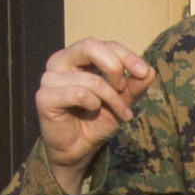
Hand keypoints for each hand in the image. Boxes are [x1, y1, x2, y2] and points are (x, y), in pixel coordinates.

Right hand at [31, 35, 156, 170]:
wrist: (78, 149)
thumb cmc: (96, 121)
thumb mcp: (122, 101)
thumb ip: (134, 86)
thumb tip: (149, 71)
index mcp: (77, 56)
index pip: (104, 44)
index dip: (126, 55)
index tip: (143, 72)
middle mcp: (60, 62)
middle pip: (90, 46)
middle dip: (114, 67)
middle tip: (124, 88)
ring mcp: (49, 78)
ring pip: (91, 79)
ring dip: (111, 98)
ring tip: (119, 113)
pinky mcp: (45, 97)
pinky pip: (79, 93)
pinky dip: (93, 104)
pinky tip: (92, 112)